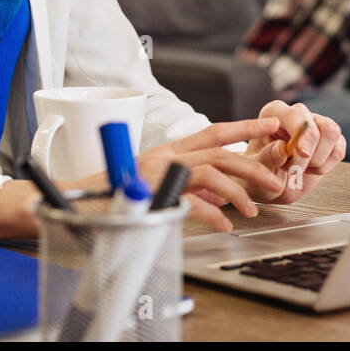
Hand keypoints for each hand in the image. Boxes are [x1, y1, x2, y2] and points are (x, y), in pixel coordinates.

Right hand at [128, 117, 290, 231]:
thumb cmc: (113, 196)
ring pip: (210, 171)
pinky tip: (223, 224)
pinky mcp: (149, 192)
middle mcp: (165, 155)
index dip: (243, 128)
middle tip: (275, 180)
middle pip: (220, 151)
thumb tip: (222, 197)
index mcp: (168, 150)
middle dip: (252, 164)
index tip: (269, 126)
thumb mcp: (156, 185)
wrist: (74, 204)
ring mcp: (157, 172)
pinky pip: (190, 201)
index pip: (213, 132)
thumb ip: (190, 187)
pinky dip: (211, 214)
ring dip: (237, 190)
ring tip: (253, 209)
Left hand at [233, 100, 344, 205]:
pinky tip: (309, 170)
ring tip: (300, 169)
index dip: (302, 133)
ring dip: (318, 159)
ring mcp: (315, 125)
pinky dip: (325, 166)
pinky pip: (338, 150)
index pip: (295, 115)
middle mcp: (297, 115)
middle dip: (312, 153)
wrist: (269, 185)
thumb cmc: (258, 174)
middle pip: (319, 124)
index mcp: (274, 113)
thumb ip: (266, 158)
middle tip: (295, 170)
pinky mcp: (330, 141)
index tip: (302, 153)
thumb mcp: (256, 170)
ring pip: (333, 133)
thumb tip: (281, 148)